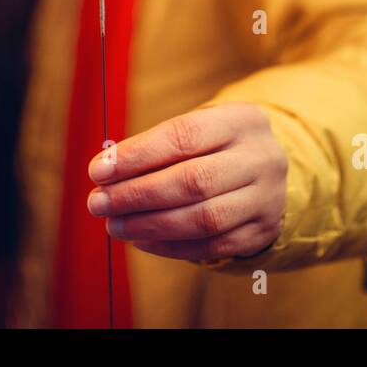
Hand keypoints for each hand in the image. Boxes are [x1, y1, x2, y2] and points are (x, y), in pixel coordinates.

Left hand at [86, 103, 287, 262]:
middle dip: (137, 195)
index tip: (98, 171)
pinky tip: (141, 239)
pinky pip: (211, 246)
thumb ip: (156, 146)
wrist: (268, 169)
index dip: (137, 156)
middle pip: (193, 181)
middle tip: (98, 203)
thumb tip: (106, 171)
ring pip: (203, 218)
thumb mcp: (198, 129)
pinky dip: (170, 246)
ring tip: (114, 224)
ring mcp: (266, 198)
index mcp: (241, 120)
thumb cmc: (216, 146)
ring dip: (149, 224)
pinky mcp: (262, 231)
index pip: (183, 137)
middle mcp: (260, 158)